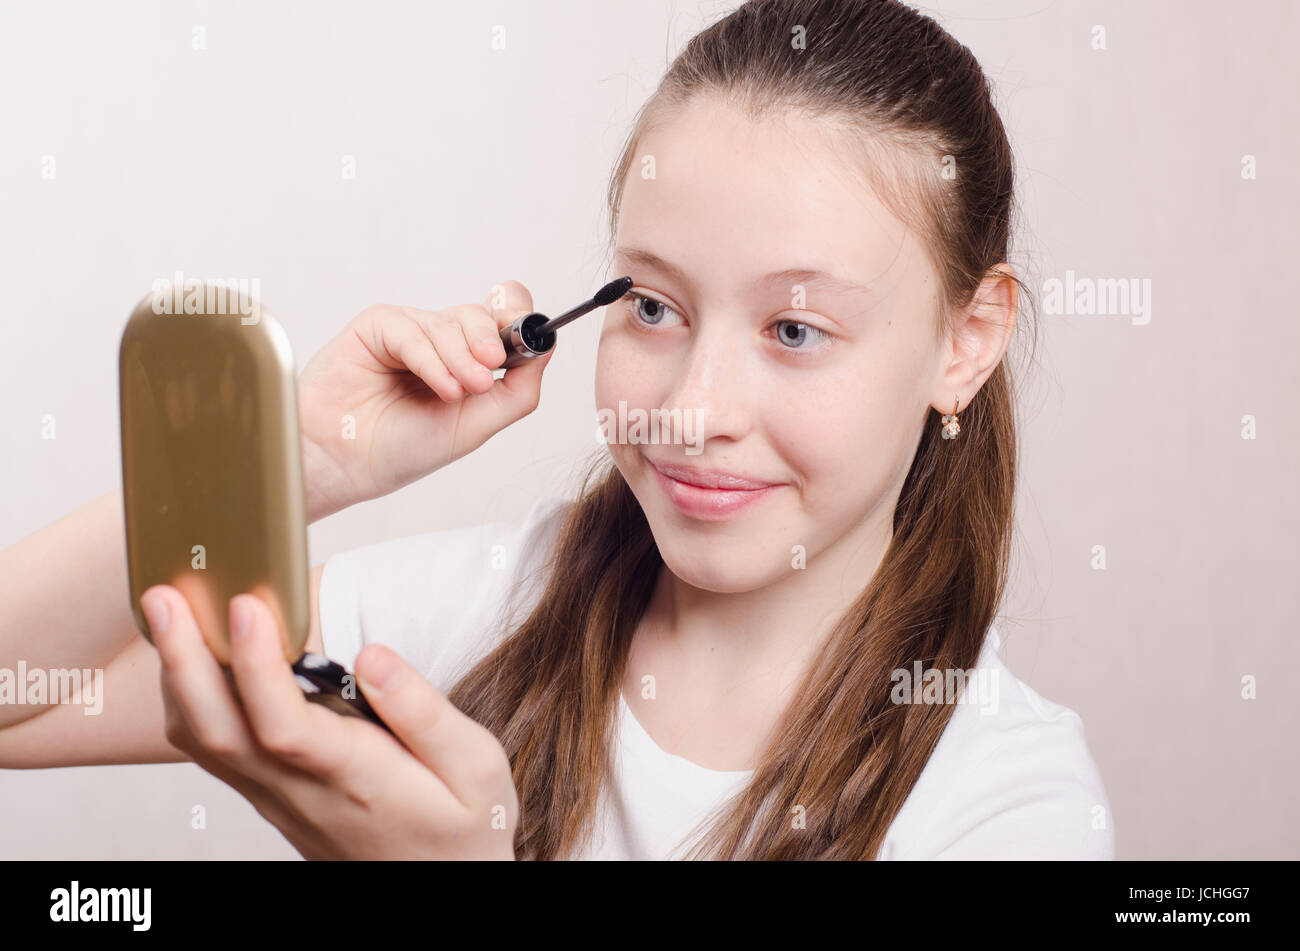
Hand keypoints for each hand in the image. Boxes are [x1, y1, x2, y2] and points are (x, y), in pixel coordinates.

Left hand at [140, 584, 519, 859]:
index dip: (257, 667)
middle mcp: (304, 793)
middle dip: (182, 660)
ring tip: (169, 612)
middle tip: (163, 597)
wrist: (442, 888)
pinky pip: (212, 749)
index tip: (248, 606)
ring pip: (203, 742)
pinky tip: (196, 656)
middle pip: (218, 732)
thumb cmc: (465, 827)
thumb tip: (372, 656)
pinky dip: (191, 697)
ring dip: (178, 676)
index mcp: (359, 780)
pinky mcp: (271, 797)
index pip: (285, 727)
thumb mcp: (476, 770)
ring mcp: (278, 799)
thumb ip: (425, 713)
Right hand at [297, 281, 553, 520]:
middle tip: (485, 379)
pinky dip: (431, 360)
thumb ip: (519, 388)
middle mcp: (442, 340)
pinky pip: (413, 329)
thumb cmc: (405, 447)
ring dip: (460, 360)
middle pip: (483, 314)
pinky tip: (438, 388)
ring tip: (457, 394)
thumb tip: (548, 346)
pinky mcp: (378, 326)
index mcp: (469, 358)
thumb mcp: (479, 424)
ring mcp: (411, 330)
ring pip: (452, 322)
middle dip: (491, 344)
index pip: (505, 318)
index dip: (520, 321)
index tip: (529, 341)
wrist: (348, 463)